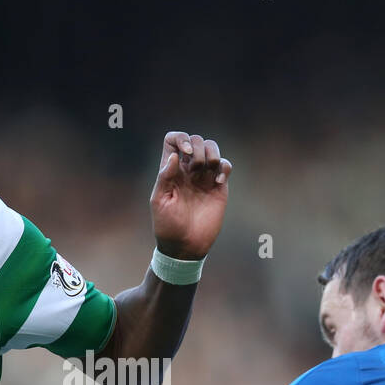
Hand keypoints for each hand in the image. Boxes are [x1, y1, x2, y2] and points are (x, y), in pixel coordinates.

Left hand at [150, 131, 231, 259]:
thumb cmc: (167, 226)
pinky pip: (225, 166)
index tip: (185, 153)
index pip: (174, 140)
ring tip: (207, 172)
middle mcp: (188, 170)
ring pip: (212, 148)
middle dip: (198, 148)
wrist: (185, 246)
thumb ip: (165, 177)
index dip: (180, 138)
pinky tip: (218, 182)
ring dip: (212, 153)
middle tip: (195, 170)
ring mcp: (204, 177)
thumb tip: (175, 156)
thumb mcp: (159, 201)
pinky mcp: (219, 187)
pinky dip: (224, 168)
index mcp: (170, 170)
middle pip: (196, 140)